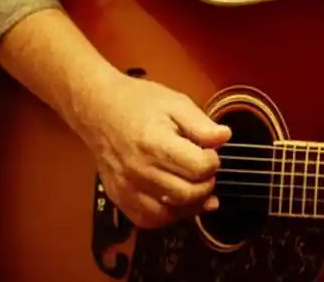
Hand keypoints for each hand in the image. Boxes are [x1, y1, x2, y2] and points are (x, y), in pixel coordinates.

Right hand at [73, 73, 231, 228]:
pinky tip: (176, 201)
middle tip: (204, 170)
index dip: (213, 161)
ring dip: (191, 204)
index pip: (199, 168)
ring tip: (196, 187)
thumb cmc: (138, 103)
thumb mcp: (176, 102)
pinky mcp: (119, 197)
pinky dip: (167, 215)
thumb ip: (201, 124)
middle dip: (207, 184)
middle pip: (188, 194)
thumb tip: (224, 137)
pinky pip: (148, 220)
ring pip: (171, 213)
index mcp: (155, 143)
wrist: (99, 109)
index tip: (210, 153)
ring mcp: (127, 187)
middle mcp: (140, 170)